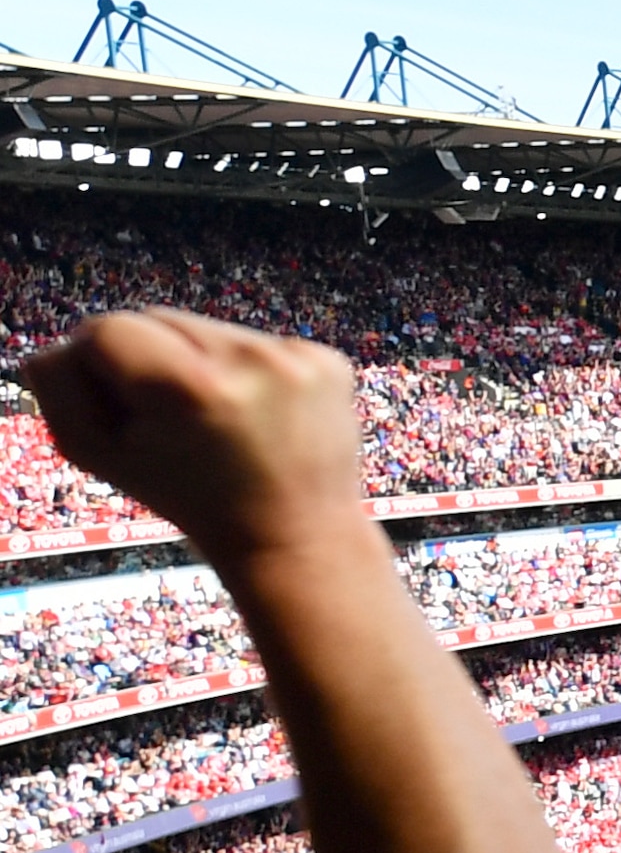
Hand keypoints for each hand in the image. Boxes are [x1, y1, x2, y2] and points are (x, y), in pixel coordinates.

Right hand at [20, 310, 376, 565]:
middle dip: (150, 361)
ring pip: (208, 328)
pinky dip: (247, 373)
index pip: (105, 329)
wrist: (294, 535)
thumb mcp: (101, 456)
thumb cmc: (191, 498)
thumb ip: (61, 392)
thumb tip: (59, 350)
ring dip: (199, 364)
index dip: (98, 366)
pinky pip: (259, 342)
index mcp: (189, 386)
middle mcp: (250, 360)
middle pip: (157, 317)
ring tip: (217, 422)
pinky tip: (257, 418)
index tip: (122, 408)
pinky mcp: (329, 360)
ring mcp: (296, 358)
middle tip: (172, 421)